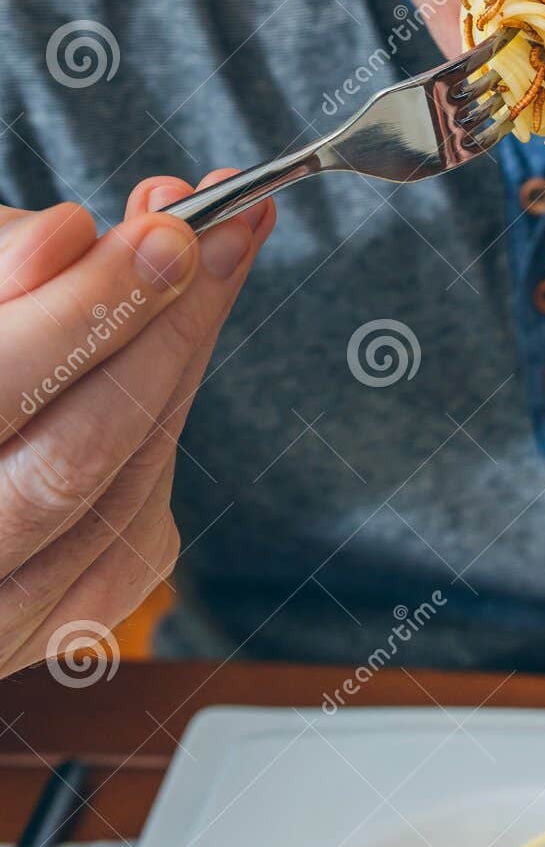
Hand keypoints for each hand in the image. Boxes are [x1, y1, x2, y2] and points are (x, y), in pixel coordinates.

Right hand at [0, 173, 274, 677]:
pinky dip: (163, 415)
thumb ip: (3, 267)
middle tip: (220, 232)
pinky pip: (142, 509)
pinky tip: (170, 345)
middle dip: (163, 327)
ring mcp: (7, 615)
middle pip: (75, 452)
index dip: (89, 308)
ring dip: (181, 357)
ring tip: (214, 256)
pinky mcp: (72, 616)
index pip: (0, 386)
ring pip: (124, 484)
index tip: (170, 229)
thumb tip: (73, 236)